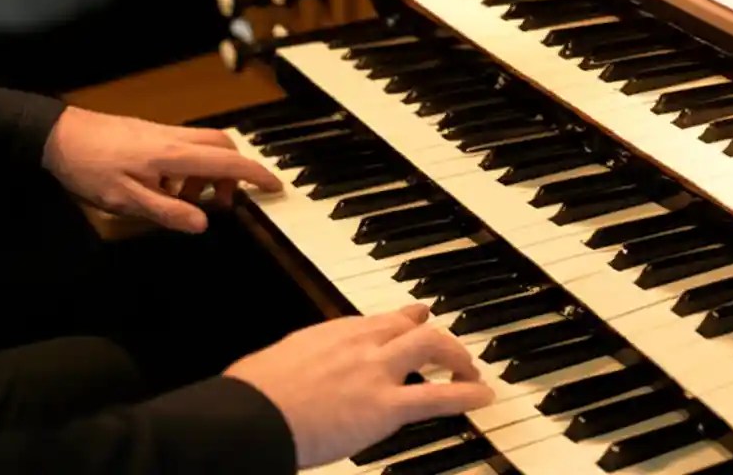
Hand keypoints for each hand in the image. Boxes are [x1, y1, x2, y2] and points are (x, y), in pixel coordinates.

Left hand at [41, 106, 281, 232]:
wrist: (57, 134)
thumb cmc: (90, 169)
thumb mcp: (126, 200)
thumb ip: (168, 211)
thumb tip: (204, 223)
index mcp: (174, 156)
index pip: (229, 163)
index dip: (256, 175)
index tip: (275, 187)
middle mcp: (175, 138)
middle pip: (225, 146)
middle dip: (235, 172)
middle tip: (221, 201)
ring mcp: (162, 131)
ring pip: (205, 144)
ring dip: (209, 171)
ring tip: (185, 198)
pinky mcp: (149, 131)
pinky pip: (185, 144)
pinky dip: (190, 165)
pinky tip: (165, 184)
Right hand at [224, 304, 494, 468]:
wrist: (250, 415)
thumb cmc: (254, 394)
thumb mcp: (284, 357)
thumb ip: (307, 354)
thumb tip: (301, 361)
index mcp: (336, 333)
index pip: (383, 320)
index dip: (407, 319)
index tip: (419, 317)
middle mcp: (361, 343)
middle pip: (414, 328)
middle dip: (438, 337)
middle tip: (452, 350)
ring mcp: (376, 372)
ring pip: (432, 347)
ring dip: (457, 357)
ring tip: (471, 371)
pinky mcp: (385, 406)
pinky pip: (437, 396)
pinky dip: (465, 394)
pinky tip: (481, 395)